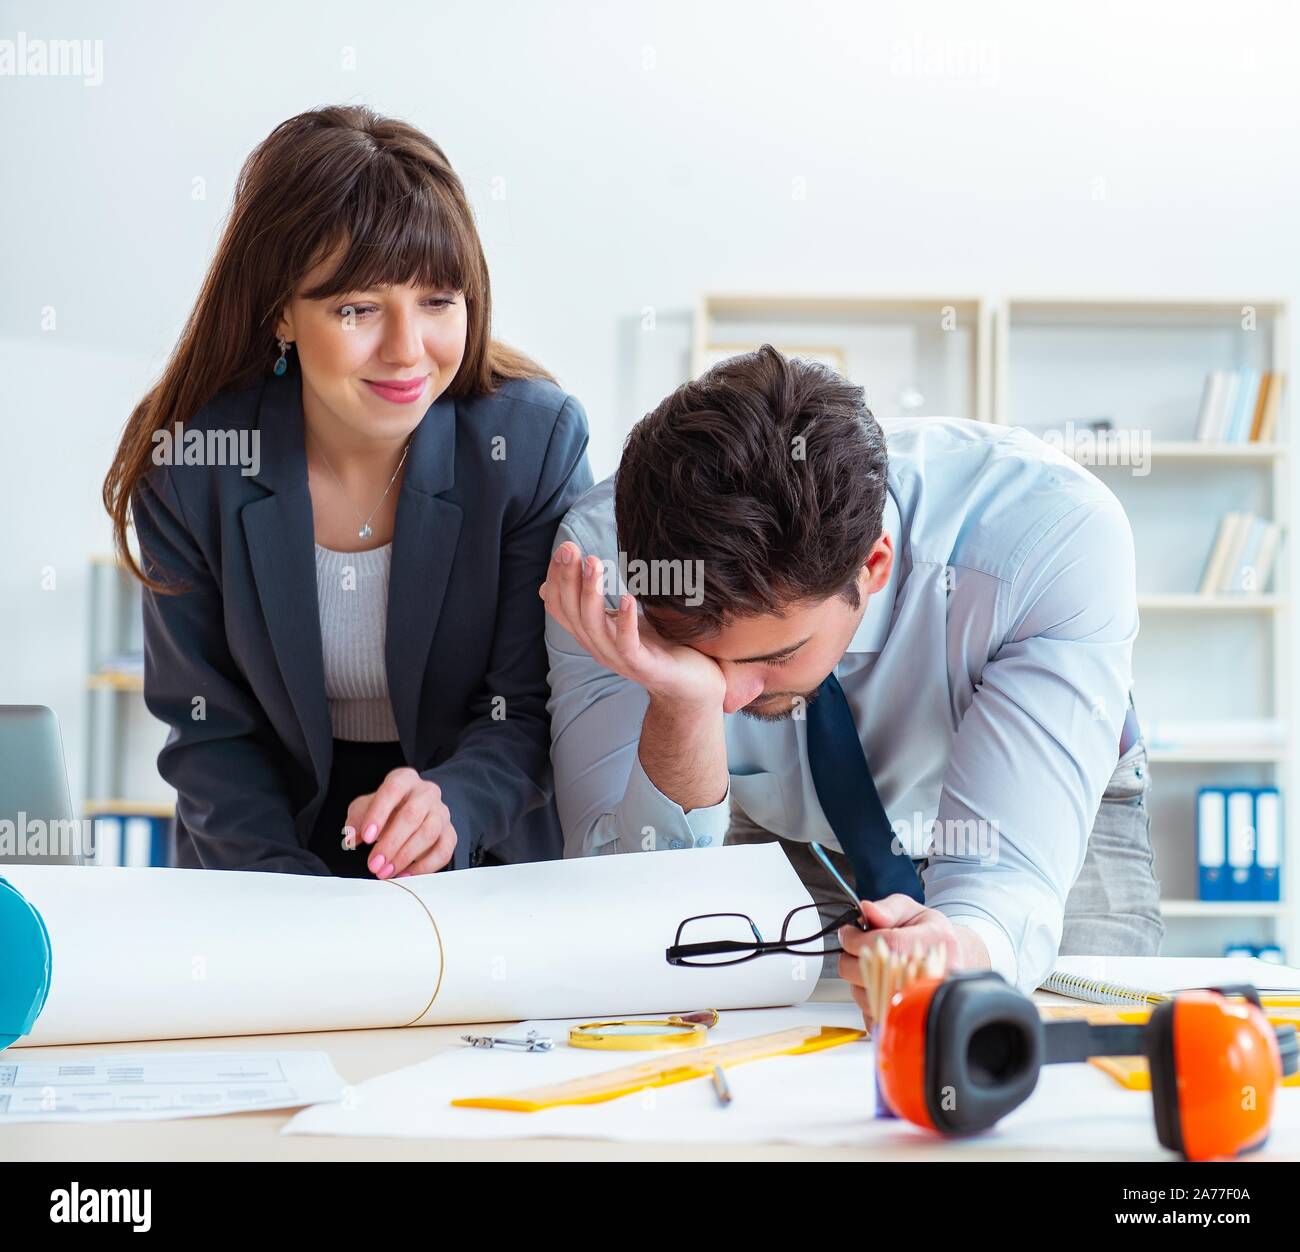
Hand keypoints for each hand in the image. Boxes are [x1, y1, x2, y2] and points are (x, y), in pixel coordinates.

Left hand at [343, 767, 456, 878]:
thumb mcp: (365, 807)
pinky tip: (406, 875)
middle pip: (412, 815)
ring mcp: (441, 812)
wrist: (412, 813)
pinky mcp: (450, 833)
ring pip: (429, 833)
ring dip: (406, 856)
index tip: (366, 839)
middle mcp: (427, 792)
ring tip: (386, 872)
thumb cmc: (386, 809)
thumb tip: (351, 837)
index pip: (393, 790)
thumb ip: (356, 820)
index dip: (379, 814)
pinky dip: (425, 866)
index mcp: (404, 779)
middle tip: (374, 864)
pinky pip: (444, 850)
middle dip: (391, 843)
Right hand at [539, 541, 724, 709]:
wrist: (693, 686)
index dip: (556, 579)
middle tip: (570, 547)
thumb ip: (596, 604)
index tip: (563, 548)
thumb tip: (557, 580)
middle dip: (567, 578)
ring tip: (594, 563)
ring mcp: (619, 660)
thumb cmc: (659, 646)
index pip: (559, 607)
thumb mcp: (621, 620)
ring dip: (591, 593)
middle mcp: (598, 647)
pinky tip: (628, 598)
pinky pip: (627, 645)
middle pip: (572, 613)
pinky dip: (625, 621)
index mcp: (591, 635)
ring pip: (593, 627)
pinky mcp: (644, 667)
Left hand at [836, 895, 989, 1022]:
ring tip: (867, 967)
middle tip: (853, 949)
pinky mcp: (912, 1019)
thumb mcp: (910, 910)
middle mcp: (933, 972)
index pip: (888, 943)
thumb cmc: (928, 933)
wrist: (950, 958)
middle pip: (877, 974)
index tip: (847, 934)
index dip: (859, 939)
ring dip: (857, 982)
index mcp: (934, 939)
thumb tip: (867, 910)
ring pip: (871, 999)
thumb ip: (887, 909)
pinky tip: (876, 985)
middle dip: (853, 960)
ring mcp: (925, 1000)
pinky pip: (877, 1017)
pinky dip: (868, 1001)